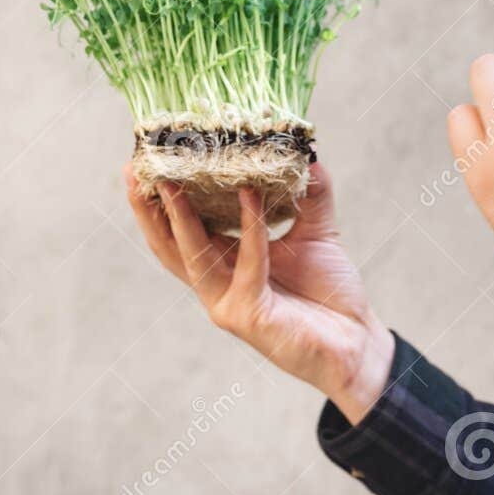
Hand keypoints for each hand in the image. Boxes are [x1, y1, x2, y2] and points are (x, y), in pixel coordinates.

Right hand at [123, 162, 394, 425]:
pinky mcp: (249, 315)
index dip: (161, 201)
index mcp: (225, 264)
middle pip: (169, 246)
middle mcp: (218, 284)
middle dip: (149, 209)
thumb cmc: (329, 293)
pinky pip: (246, 263)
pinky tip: (251, 194)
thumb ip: (310, 195)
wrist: (356, 341)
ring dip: (179, 217)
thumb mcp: (317, 234)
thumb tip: (308, 153)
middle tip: (137, 170)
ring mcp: (228, 302)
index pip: (181, 231)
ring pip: (191, 256)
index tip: (149, 162)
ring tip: (170, 181)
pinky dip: (250, 227)